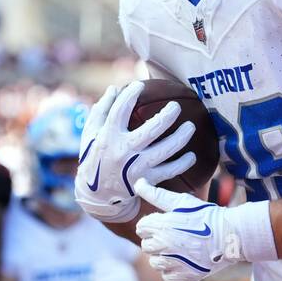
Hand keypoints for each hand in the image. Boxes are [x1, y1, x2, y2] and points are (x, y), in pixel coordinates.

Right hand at [74, 82, 197, 223]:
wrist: (96, 195)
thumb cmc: (94, 157)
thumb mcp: (90, 134)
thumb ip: (101, 111)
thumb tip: (115, 88)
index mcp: (108, 137)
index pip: (120, 111)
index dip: (130, 95)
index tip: (139, 85)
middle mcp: (122, 152)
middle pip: (150, 131)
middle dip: (167, 116)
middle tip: (176, 106)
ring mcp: (135, 167)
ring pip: (164, 151)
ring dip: (180, 138)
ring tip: (191, 126)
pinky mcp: (145, 181)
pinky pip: (168, 172)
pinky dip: (182, 164)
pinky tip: (192, 156)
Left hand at [134, 180, 276, 280]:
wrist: (232, 235)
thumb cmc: (207, 215)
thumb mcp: (182, 201)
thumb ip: (156, 194)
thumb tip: (137, 183)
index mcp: (162, 226)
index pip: (141, 228)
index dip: (151, 223)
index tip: (165, 222)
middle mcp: (165, 246)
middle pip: (146, 246)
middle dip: (156, 240)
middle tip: (174, 234)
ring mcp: (175, 263)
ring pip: (155, 262)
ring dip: (163, 256)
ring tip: (179, 248)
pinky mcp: (184, 276)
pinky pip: (167, 275)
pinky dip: (173, 269)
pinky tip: (184, 260)